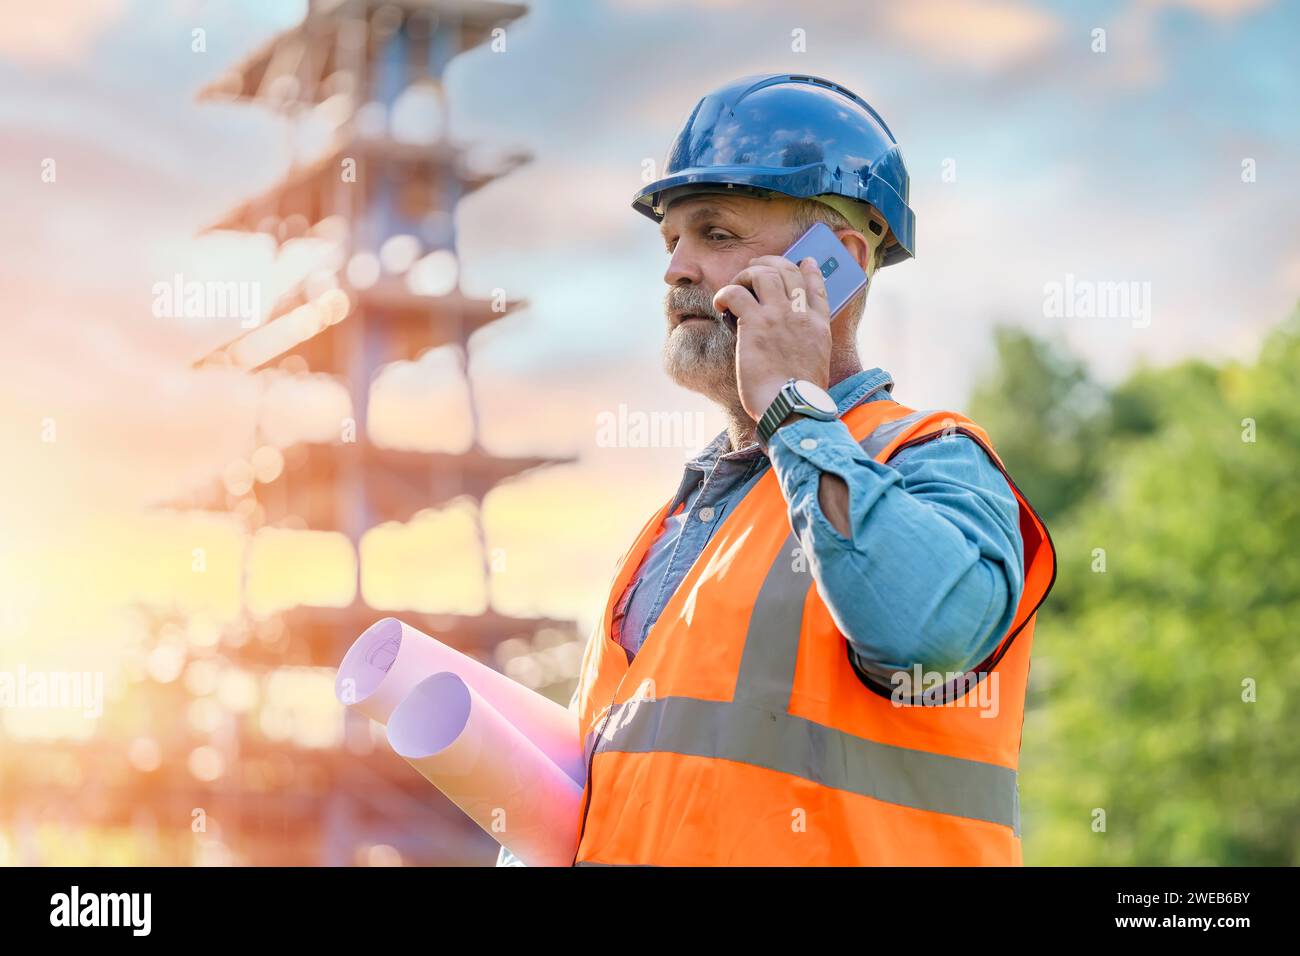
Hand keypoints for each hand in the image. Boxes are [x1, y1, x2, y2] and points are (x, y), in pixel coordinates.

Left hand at [713, 255, 831, 422]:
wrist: (793, 408)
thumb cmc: (798, 398)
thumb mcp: (816, 366)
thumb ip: (808, 348)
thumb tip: (791, 351)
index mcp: (819, 326)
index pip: (817, 287)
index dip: (810, 270)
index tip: (805, 261)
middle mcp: (801, 315)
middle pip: (788, 270)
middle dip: (768, 263)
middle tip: (753, 268)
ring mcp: (779, 316)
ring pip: (762, 273)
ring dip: (745, 275)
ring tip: (735, 288)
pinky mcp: (755, 323)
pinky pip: (735, 292)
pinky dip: (724, 294)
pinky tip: (720, 305)